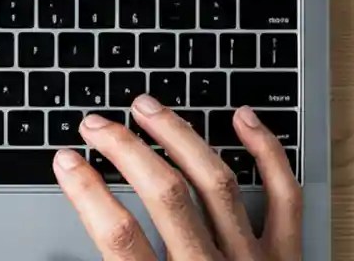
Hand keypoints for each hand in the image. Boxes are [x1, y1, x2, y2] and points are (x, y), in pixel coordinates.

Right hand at [53, 98, 300, 260]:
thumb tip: (69, 254)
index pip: (119, 238)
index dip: (87, 193)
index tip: (65, 162)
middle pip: (165, 197)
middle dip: (125, 151)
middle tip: (95, 124)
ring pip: (216, 182)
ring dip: (178, 137)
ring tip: (147, 107)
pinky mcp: (288, 259)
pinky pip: (283, 197)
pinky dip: (267, 152)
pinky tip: (241, 119)